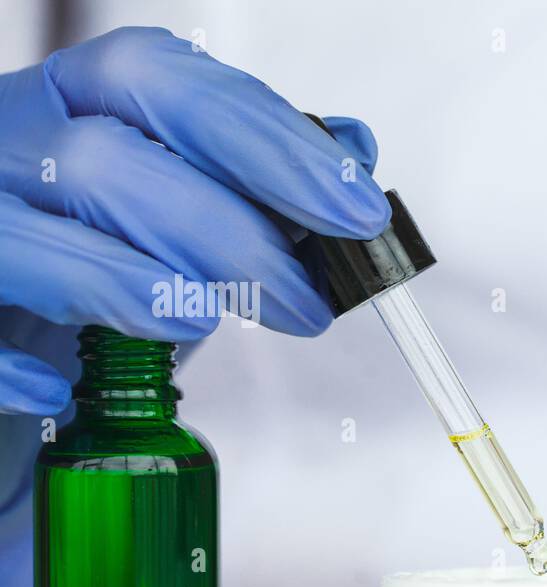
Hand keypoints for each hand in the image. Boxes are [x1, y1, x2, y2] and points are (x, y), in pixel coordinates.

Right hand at [0, 25, 390, 415]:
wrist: (4, 325)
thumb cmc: (99, 253)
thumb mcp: (187, 208)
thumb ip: (262, 181)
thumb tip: (353, 153)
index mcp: (81, 100)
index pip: (168, 84)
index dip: (271, 144)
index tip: (356, 211)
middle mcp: (11, 141)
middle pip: (105, 161)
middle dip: (225, 235)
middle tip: (304, 304)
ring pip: (23, 232)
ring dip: (128, 282)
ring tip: (203, 325)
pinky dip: (5, 364)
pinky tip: (57, 388)